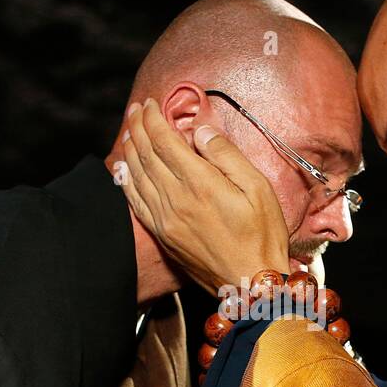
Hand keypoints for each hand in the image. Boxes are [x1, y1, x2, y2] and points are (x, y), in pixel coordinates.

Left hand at [119, 98, 288, 294]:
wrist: (251, 283)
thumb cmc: (262, 235)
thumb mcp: (258, 188)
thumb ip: (226, 155)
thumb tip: (200, 132)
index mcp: (200, 184)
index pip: (165, 141)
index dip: (154, 119)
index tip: (151, 104)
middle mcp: (176, 199)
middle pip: (147, 155)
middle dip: (138, 127)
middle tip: (135, 109)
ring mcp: (165, 219)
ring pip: (137, 176)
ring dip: (130, 149)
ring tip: (128, 130)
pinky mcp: (163, 235)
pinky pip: (136, 201)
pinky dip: (127, 181)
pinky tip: (124, 169)